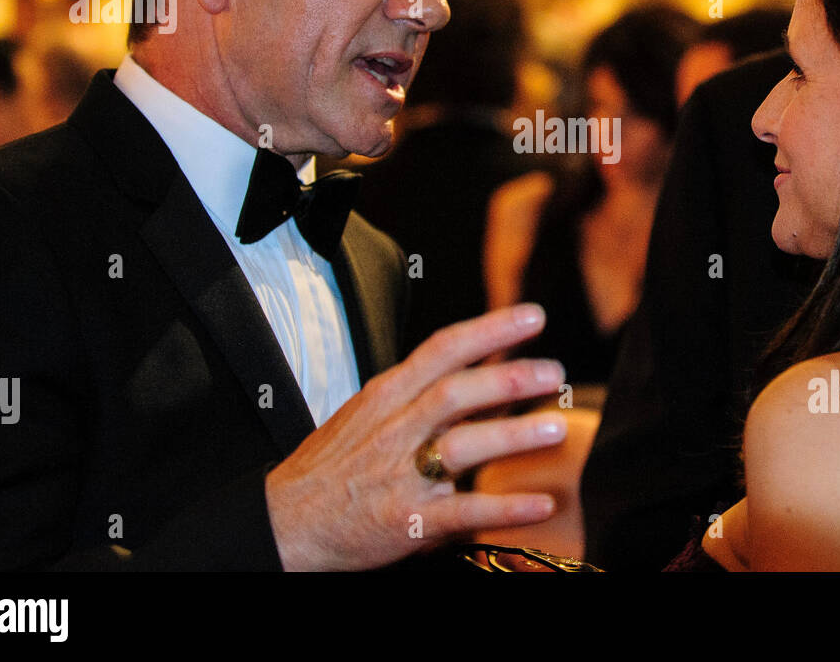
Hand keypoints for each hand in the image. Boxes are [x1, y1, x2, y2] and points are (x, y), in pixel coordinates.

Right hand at [264, 303, 567, 570]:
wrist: (284, 522)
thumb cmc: (330, 467)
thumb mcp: (367, 413)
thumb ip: (421, 392)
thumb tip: (485, 372)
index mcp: (386, 396)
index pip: (441, 350)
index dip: (489, 329)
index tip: (532, 317)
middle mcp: (394, 430)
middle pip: (456, 392)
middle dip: (509, 378)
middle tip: (554, 372)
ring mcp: (399, 475)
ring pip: (461, 447)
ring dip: (512, 435)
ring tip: (555, 430)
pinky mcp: (406, 521)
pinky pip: (462, 511)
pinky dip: (504, 508)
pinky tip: (540, 504)